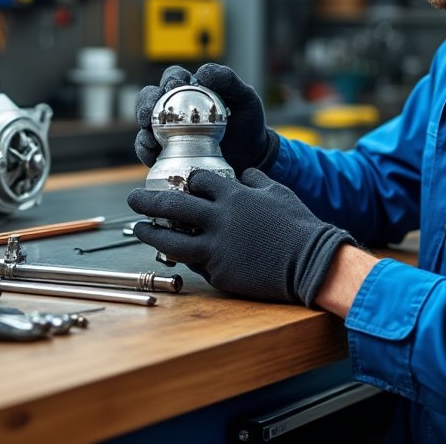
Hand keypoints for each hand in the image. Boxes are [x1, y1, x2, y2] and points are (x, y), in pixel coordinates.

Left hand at [127, 168, 352, 305]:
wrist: (312, 261)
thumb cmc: (299, 225)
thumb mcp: (278, 192)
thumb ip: (256, 180)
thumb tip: (245, 171)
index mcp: (233, 195)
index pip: (197, 180)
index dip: (186, 181)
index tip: (181, 184)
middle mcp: (219, 219)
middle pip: (172, 206)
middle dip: (148, 201)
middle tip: (133, 198)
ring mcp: (216, 247)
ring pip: (171, 240)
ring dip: (150, 233)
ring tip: (138, 228)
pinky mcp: (219, 272)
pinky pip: (195, 264)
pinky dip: (184, 258)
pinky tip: (174, 256)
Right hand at [133, 63, 279, 172]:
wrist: (251, 156)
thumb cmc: (247, 121)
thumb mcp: (245, 97)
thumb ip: (228, 80)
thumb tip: (202, 73)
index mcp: (191, 88)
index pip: (173, 76)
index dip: (170, 80)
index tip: (173, 87)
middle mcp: (174, 106)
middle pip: (150, 97)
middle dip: (145, 103)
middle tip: (148, 114)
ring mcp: (167, 129)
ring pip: (145, 123)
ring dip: (142, 129)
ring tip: (149, 138)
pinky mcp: (165, 151)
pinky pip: (148, 148)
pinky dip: (145, 150)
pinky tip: (152, 154)